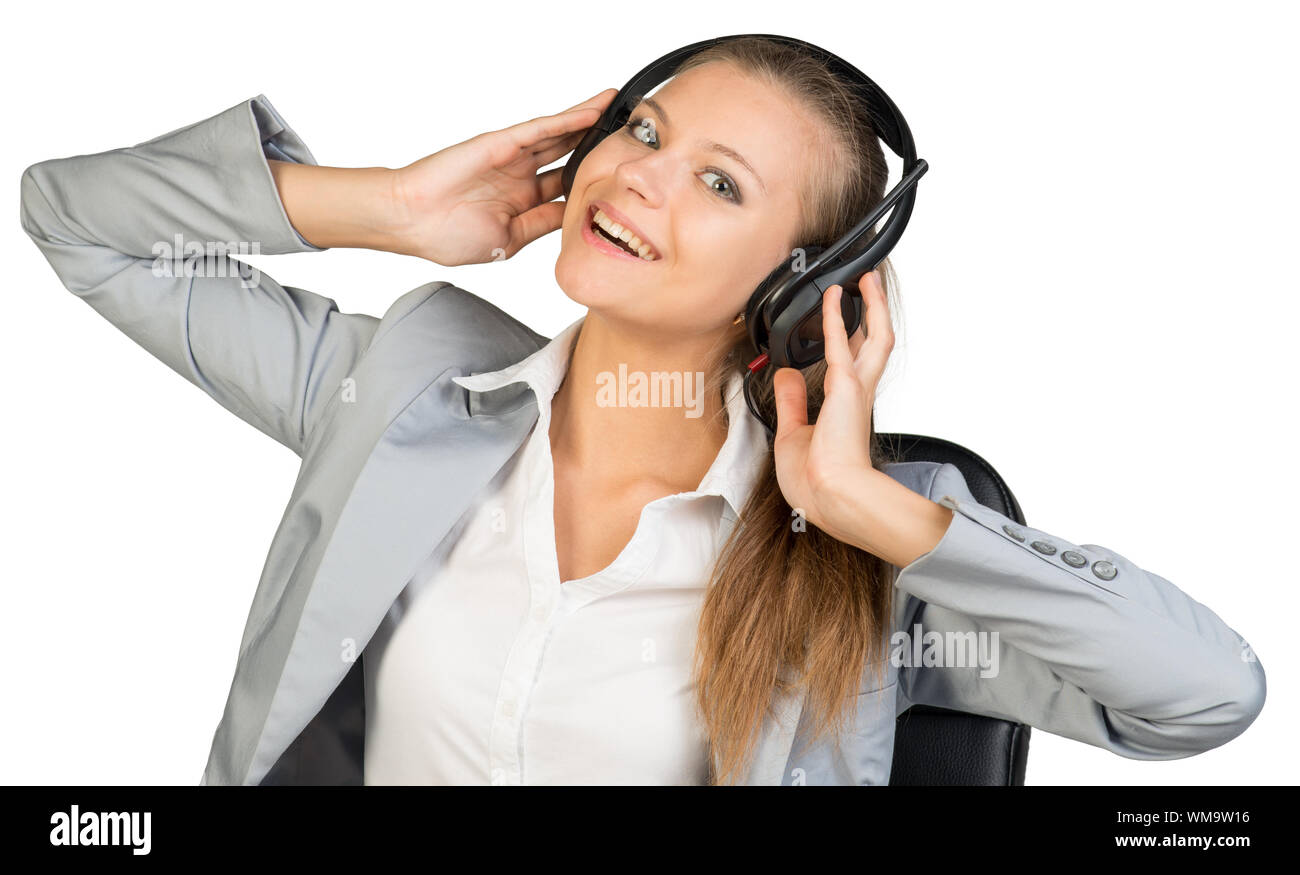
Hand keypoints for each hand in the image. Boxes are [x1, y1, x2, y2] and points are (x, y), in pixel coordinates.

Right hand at [390, 88, 617, 265]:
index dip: (595, 183)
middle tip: (631, 136)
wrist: (411, 221)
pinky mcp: (503, 143)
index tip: (623, 180)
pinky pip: (543, 128)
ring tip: (620, 108)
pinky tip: (594, 111)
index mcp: (523, 203)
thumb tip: (576, 221)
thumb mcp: (508, 241)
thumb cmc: (447, 236)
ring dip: (590, 122)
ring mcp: (513, 157)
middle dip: (598, 146)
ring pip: (562, 135)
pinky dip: (569, 119)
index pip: (568, 189)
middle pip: (570, 155)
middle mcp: (522, 176)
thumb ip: (542, 226)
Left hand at [771, 269, 893, 544]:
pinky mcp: (845, 388)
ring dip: (872, 306)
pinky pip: (841, 343)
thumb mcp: (792, 434)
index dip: (856, 341)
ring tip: (866, 280)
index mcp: (846, 410)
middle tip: (871, 289)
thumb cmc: (813, 480)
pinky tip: (832, 296)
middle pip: (876, 345)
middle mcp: (857, 396)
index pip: (856, 366)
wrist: (827, 496)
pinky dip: (836, 317)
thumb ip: (791, 401)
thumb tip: (786, 374)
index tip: (852, 322)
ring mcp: (855, 390)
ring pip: (875, 338)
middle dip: (876, 315)